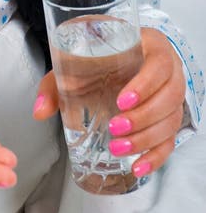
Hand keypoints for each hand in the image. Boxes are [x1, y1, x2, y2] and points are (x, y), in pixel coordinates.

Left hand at [33, 27, 186, 177]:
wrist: (120, 58)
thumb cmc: (102, 57)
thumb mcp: (78, 60)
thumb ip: (56, 82)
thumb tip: (40, 110)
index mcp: (151, 46)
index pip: (159, 64)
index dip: (145, 84)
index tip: (122, 101)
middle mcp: (170, 71)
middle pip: (170, 96)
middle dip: (143, 117)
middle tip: (115, 127)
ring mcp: (173, 96)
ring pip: (171, 120)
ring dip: (146, 138)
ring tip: (118, 147)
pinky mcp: (169, 119)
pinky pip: (171, 140)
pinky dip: (156, 156)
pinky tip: (138, 166)